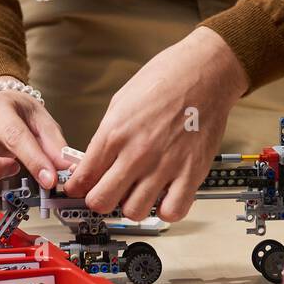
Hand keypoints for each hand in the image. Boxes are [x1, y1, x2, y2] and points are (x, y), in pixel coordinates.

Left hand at [62, 26, 248, 220]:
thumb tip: (97, 161)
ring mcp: (165, 165)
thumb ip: (107, 135)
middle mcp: (137, 153)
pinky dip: (165, 210)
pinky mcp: (192, 172)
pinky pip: (172, 210)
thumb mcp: (121, 101)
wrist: (206, 71)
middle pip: (102, 202)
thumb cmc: (167, 78)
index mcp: (115, 133)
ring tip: (138, 193)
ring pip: (134, 211)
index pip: (82, 178)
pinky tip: (164, 197)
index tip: (81, 188)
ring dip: (132, 206)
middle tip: (108, 193)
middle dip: (100, 200)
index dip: (77, 187)